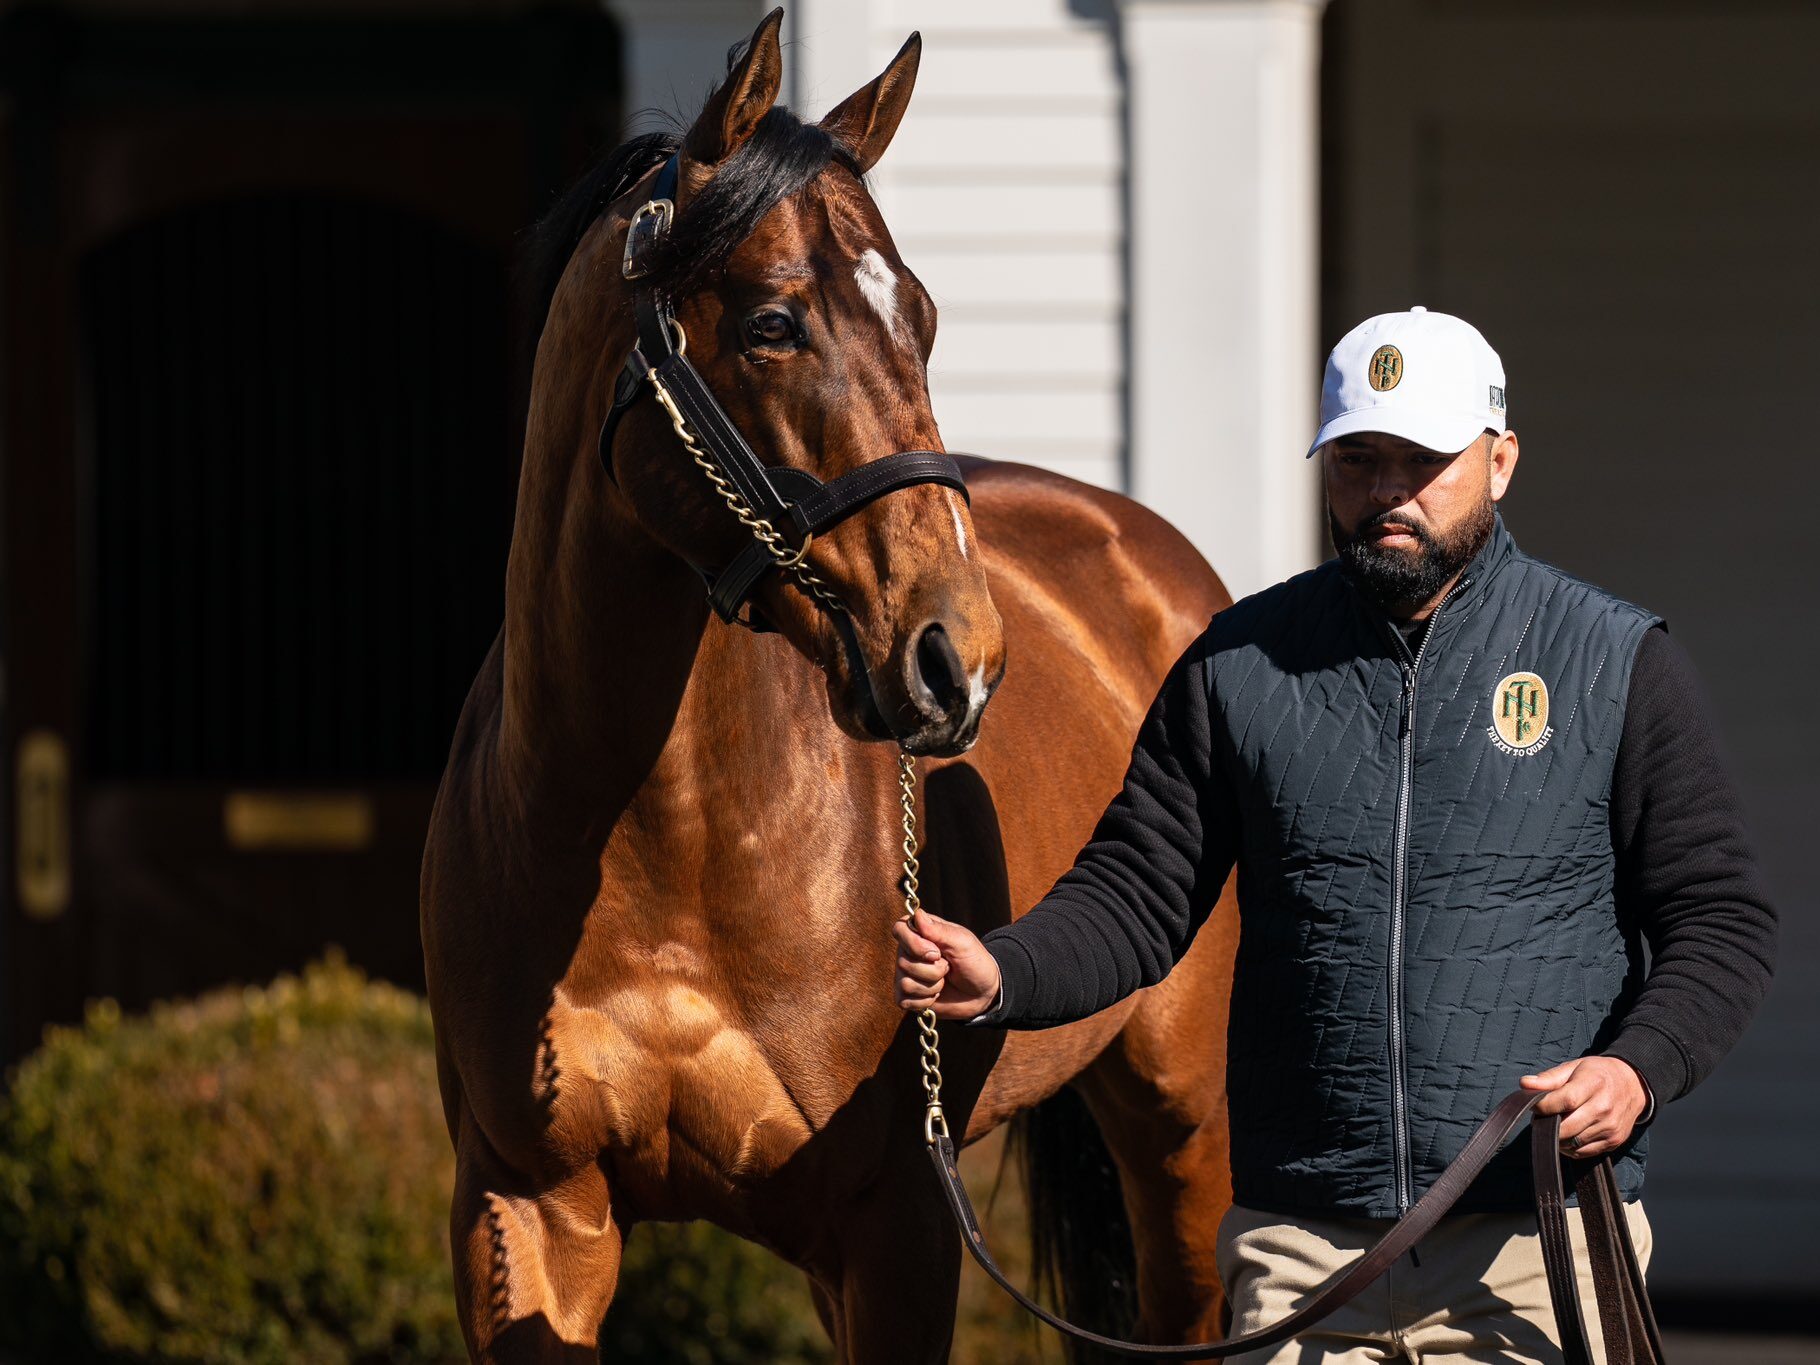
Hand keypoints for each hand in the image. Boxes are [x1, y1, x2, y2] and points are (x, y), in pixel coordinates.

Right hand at [890, 909, 1002, 1020]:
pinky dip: (926, 1001)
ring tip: (944, 981)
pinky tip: (936, 994)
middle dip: (933, 970)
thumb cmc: (974, 961)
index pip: (899, 929)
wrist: (983, 992)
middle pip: (903, 962)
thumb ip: (939, 930)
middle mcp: (908, 952)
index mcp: (920, 932)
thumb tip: (918, 915)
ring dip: (932, 986)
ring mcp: (906, 974)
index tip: (936, 952)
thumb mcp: (963, 942)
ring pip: (905, 984)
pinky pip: (905, 1001)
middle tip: (948, 967)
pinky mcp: (907, 996)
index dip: (914, 944)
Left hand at [1520, 1056, 1648, 1158]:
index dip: (1544, 1106)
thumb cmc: (1597, 1074)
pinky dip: (1570, 1147)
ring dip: (1558, 1137)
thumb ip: (1549, 1078)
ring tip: (1556, 1123)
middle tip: (1543, 1117)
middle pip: (1567, 1127)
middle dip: (1547, 1125)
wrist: (1633, 1085)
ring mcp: (1611, 1128)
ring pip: (1573, 1143)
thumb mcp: (1573, 1067)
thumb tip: (1524, 1084)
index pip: (1565, 1101)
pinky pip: (1583, 1152)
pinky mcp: (1614, 1142)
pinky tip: (1568, 1134)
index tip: (1535, 1105)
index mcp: (1594, 1084)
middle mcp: (1604, 1108)